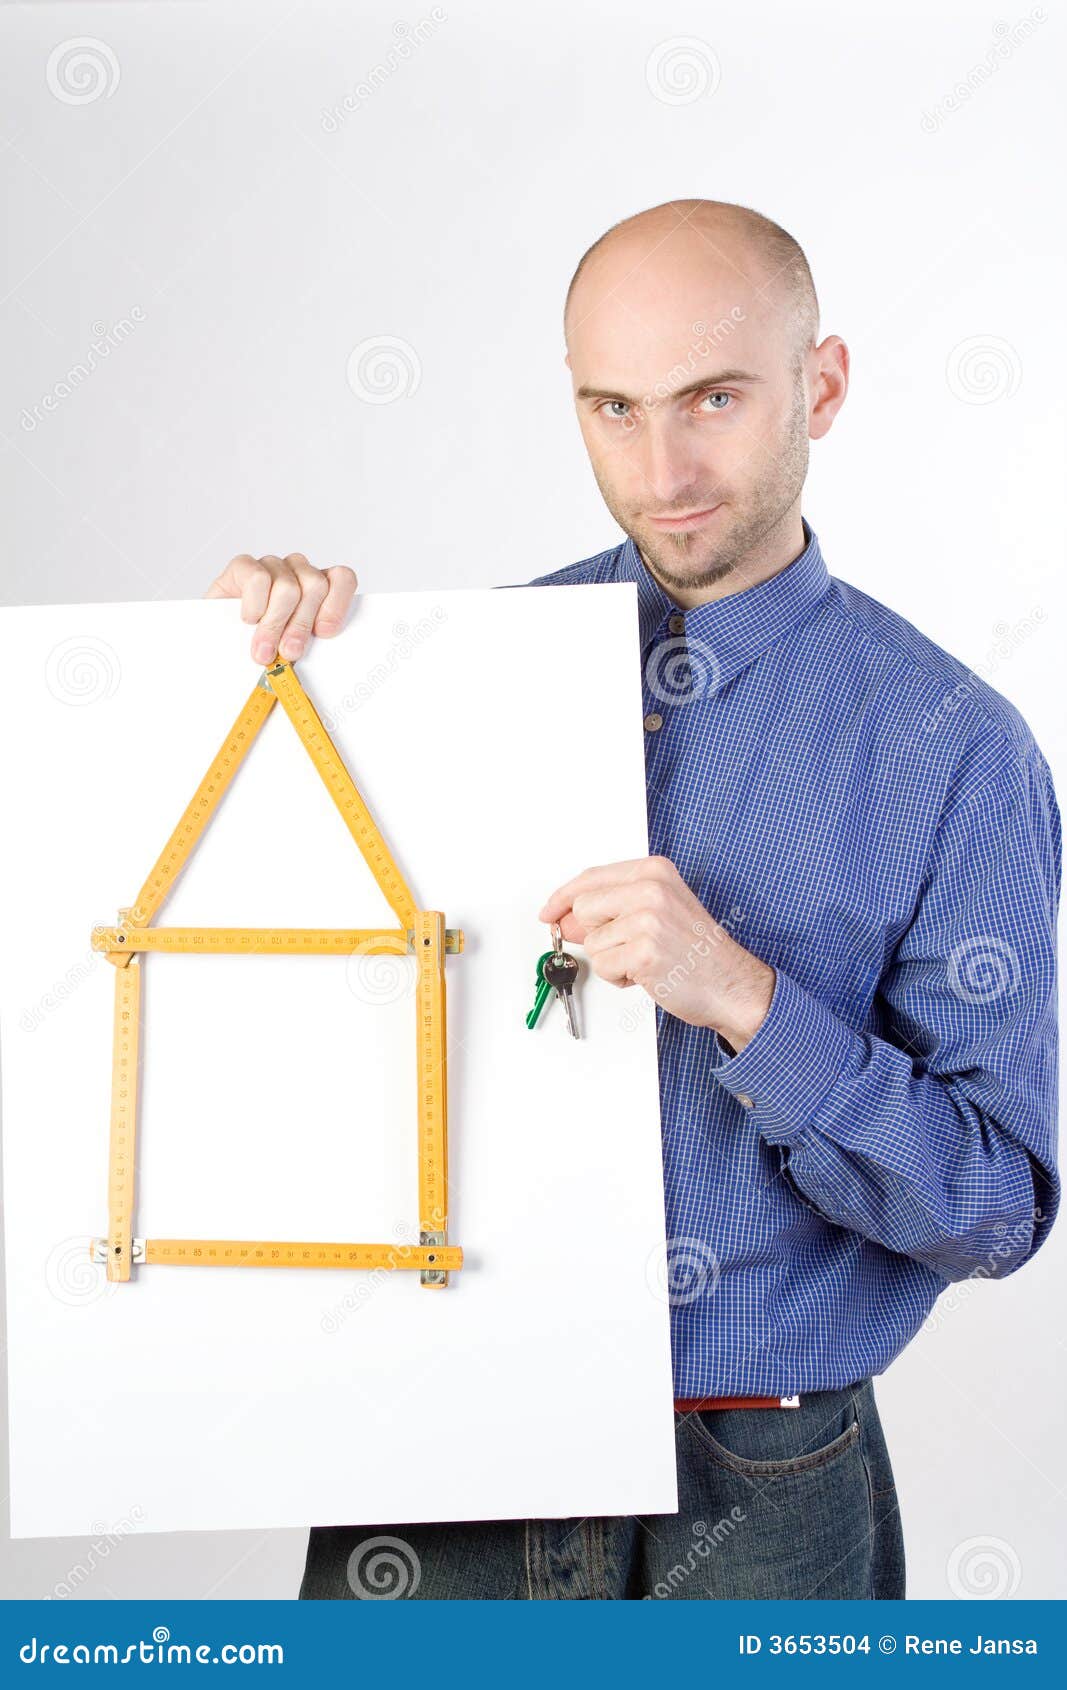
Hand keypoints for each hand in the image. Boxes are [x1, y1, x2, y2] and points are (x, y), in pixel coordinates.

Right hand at [205, 552, 357, 663]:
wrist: (218, 644)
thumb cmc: (261, 645)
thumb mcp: (291, 647)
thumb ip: (310, 644)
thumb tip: (321, 655)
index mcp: (318, 587)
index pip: (342, 578)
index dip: (336, 604)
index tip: (324, 633)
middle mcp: (297, 571)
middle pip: (314, 586)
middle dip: (300, 625)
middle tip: (288, 652)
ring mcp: (272, 566)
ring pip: (288, 587)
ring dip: (276, 623)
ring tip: (265, 648)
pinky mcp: (243, 566)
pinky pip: (258, 578)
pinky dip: (255, 604)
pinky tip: (249, 619)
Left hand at [538, 855, 774, 1050]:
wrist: (731, 984)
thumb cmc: (697, 951)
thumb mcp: (657, 914)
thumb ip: (611, 910)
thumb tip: (567, 918)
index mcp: (654, 871)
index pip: (590, 878)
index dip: (563, 897)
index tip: (549, 911)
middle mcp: (651, 888)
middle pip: (583, 908)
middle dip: (597, 935)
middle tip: (629, 946)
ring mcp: (648, 918)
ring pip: (592, 942)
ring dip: (612, 960)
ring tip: (645, 961)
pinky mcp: (644, 950)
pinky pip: (604, 965)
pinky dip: (620, 977)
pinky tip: (647, 974)